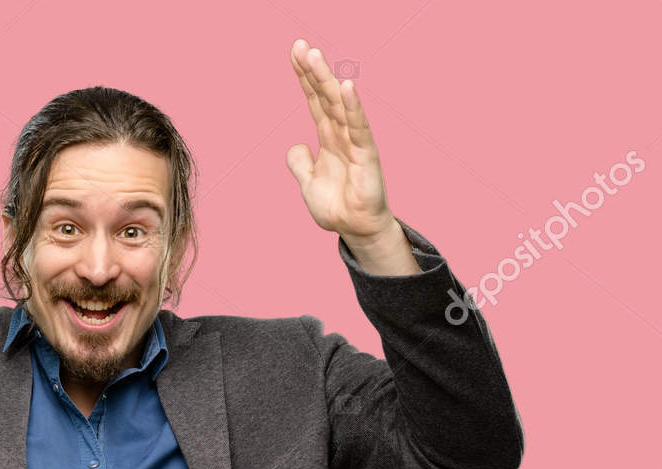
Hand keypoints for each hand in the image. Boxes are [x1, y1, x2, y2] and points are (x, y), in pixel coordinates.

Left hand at [285, 39, 416, 273]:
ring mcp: (355, 143)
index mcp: (329, 138)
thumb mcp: (307, 184)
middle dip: (313, 71)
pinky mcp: (366, 155)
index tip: (294, 53)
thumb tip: (295, 146)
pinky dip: (353, 107)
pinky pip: (359, 127)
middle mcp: (342, 135)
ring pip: (339, 106)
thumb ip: (300, 164)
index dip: (304, 78)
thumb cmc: (338, 208)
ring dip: (327, 80)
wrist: (356, 231)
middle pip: (324, 96)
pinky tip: (346, 87)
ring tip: (315, 56)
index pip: (314, 101)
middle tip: (301, 45)